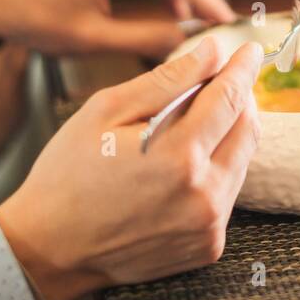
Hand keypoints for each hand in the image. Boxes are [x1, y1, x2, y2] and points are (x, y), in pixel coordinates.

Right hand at [0, 35, 263, 299]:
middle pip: (247, 129)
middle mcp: (203, 195)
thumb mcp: (107, 111)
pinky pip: (228, 194)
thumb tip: (214, 51)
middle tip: (222, 81)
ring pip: (242, 162)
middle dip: (240, 98)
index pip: (230, 98)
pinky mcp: (208, 246)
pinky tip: (185, 166)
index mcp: (178, 157)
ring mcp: (208, 226)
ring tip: (195, 123)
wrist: (50, 248)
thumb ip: (168, 79)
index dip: (243, 68)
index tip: (249, 51)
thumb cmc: (69, 173)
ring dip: (228, 134)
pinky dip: (217, 170)